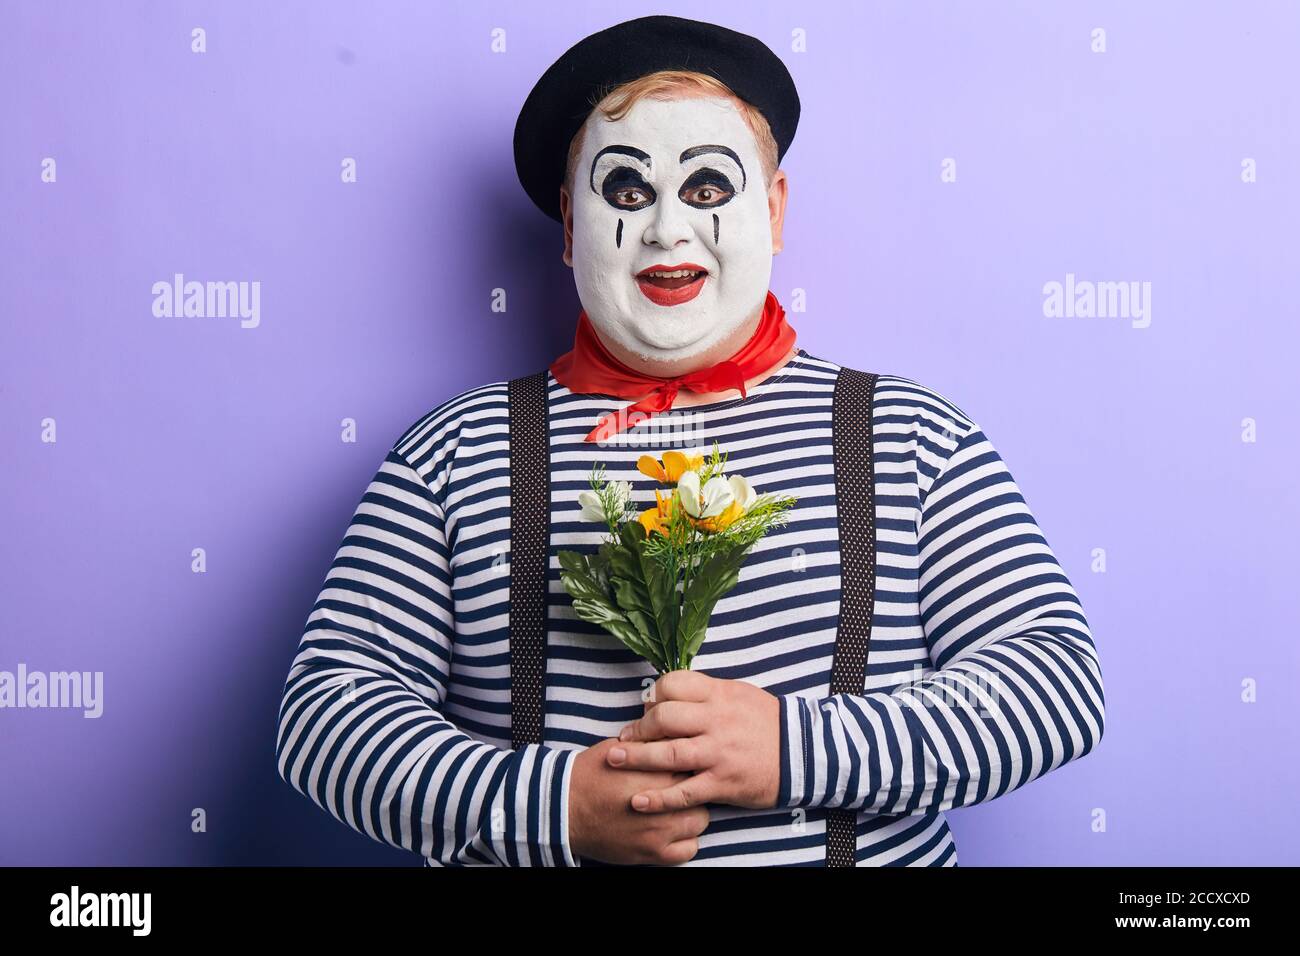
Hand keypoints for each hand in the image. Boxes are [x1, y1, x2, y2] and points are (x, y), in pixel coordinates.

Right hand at [568, 738, 709, 864]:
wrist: (564, 808)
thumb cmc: (589, 774)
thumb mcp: (618, 748)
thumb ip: (649, 744)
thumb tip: (672, 734)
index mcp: (655, 771)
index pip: (691, 760)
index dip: (687, 760)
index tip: (681, 761)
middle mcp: (662, 802)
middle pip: (701, 790)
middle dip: (693, 786)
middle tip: (680, 784)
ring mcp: (659, 831)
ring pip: (701, 820)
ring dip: (692, 813)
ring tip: (678, 808)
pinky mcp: (652, 853)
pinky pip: (689, 850)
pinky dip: (686, 841)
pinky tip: (674, 831)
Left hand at [605, 670, 780, 812]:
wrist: (804, 753)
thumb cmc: (766, 722)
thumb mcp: (738, 694)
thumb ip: (705, 693)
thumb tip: (669, 693)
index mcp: (719, 695)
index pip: (674, 685)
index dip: (654, 696)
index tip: (646, 707)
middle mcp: (716, 721)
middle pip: (664, 718)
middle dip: (638, 727)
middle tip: (624, 736)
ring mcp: (718, 753)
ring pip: (668, 753)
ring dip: (636, 757)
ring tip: (613, 759)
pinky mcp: (723, 783)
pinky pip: (685, 792)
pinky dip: (659, 798)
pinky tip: (638, 800)